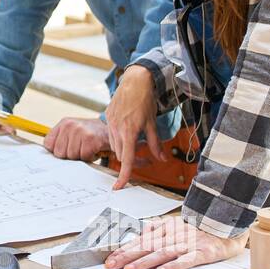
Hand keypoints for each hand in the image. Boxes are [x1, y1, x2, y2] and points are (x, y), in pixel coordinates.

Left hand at [42, 117, 110, 160]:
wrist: (111, 130)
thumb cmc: (90, 134)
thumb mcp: (73, 132)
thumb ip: (60, 141)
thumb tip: (50, 157)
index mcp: (63, 124)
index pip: (48, 144)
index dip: (56, 151)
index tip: (64, 151)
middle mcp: (70, 125)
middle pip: (59, 153)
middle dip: (69, 155)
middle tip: (79, 149)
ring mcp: (80, 131)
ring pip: (71, 156)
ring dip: (81, 156)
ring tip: (87, 148)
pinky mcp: (90, 139)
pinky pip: (84, 157)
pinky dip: (90, 157)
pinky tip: (94, 150)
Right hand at [104, 66, 163, 188]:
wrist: (135, 81)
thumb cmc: (145, 101)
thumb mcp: (153, 124)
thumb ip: (155, 144)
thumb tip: (162, 159)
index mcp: (129, 132)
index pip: (126, 159)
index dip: (124, 175)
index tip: (119, 187)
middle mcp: (116, 129)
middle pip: (121, 154)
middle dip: (129, 158)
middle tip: (142, 150)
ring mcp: (110, 123)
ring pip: (115, 145)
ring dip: (124, 147)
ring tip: (135, 135)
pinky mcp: (107, 117)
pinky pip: (111, 135)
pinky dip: (119, 138)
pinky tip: (127, 128)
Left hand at [104, 215, 246, 268]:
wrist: (229, 224)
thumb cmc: (201, 228)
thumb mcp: (177, 224)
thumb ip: (158, 229)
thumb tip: (140, 234)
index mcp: (167, 228)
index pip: (141, 240)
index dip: (124, 249)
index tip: (109, 259)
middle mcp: (175, 235)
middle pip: (147, 246)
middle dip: (127, 256)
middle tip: (110, 266)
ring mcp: (189, 244)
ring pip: (162, 253)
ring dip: (144, 262)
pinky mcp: (203, 253)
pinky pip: (186, 260)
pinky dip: (173, 266)